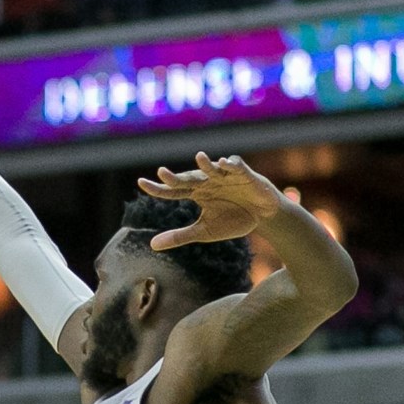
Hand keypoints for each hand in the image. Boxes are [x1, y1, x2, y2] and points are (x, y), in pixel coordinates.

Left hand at [136, 153, 285, 248]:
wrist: (262, 217)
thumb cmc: (232, 220)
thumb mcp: (204, 231)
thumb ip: (179, 236)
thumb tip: (151, 245)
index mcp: (197, 193)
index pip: (173, 190)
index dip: (158, 188)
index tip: (141, 183)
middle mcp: (208, 181)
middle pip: (189, 178)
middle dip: (177, 176)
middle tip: (161, 173)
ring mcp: (226, 177)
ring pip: (212, 168)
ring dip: (205, 164)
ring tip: (199, 158)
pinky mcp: (245, 175)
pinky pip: (237, 167)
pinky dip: (231, 165)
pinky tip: (225, 164)